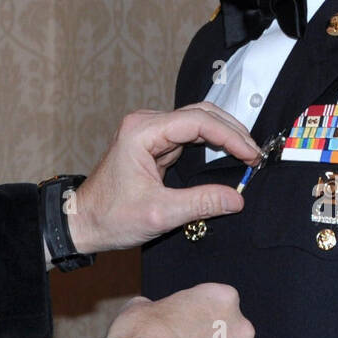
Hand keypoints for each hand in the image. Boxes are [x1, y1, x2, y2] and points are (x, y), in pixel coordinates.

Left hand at [68, 103, 258, 253]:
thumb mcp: (160, 213)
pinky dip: (212, 145)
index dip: (229, 135)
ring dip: (223, 136)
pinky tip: (228, 156)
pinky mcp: (154, 145)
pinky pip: (189, 137)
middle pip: (200, 114)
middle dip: (231, 131)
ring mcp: (150, 133)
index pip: (197, 121)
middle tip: (255, 154)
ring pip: (197, 123)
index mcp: (142, 131)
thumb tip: (236, 198)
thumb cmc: (109, 216)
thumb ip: (201, 202)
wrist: (82, 222)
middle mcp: (145, 124)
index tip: (251, 155)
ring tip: (247, 155)